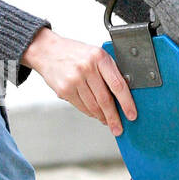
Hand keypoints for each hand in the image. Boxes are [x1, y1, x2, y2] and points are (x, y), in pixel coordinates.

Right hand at [20, 28, 136, 133]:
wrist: (47, 51)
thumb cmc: (74, 53)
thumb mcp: (95, 54)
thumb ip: (108, 70)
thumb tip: (122, 95)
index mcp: (99, 57)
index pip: (118, 85)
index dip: (126, 103)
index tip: (131, 114)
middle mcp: (87, 68)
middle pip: (105, 100)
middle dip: (114, 117)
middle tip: (119, 128)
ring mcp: (74, 80)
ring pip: (93, 106)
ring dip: (101, 116)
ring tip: (106, 120)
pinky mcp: (64, 90)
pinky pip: (81, 107)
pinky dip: (90, 112)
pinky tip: (94, 113)